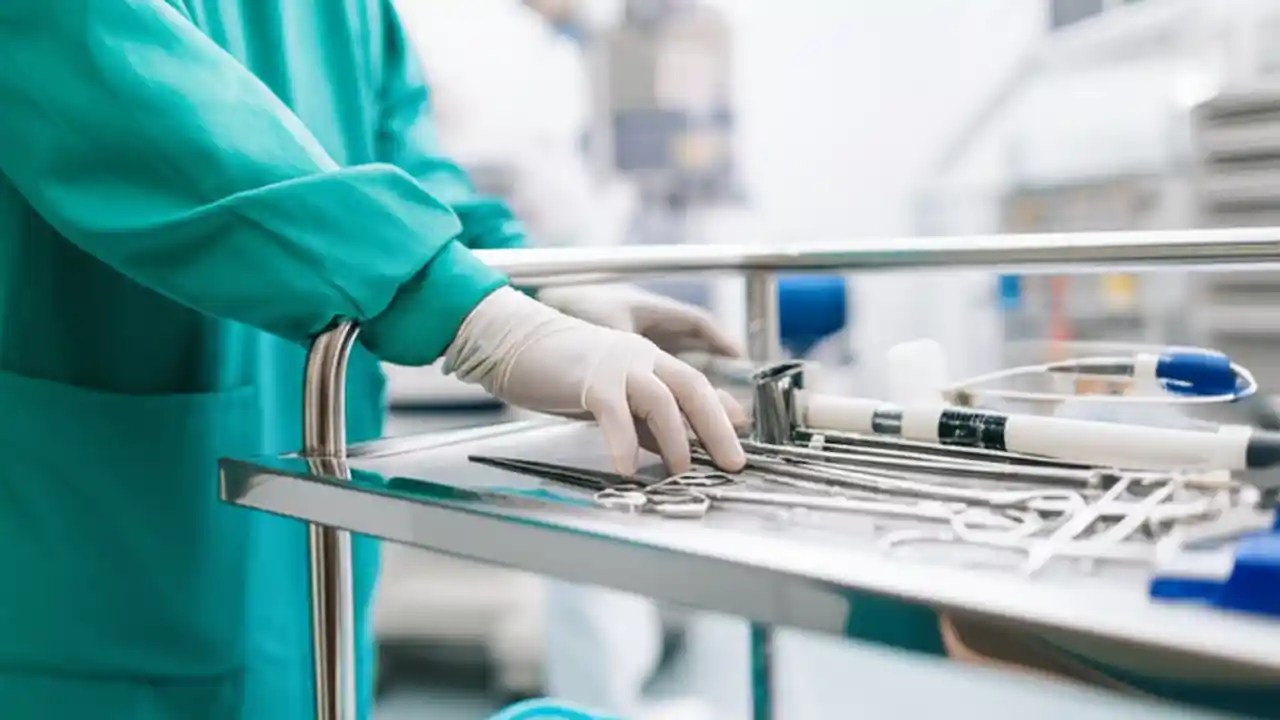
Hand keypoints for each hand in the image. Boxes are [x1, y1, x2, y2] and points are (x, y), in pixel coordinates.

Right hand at [445, 287, 746, 475]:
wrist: (513, 341)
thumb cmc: (562, 372)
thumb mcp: (615, 398)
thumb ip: (648, 418)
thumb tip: (683, 445)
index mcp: (650, 361)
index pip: (697, 387)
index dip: (722, 415)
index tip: (741, 444)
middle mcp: (641, 358)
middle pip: (694, 388)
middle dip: (718, 427)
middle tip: (733, 463)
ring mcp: (617, 366)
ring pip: (662, 398)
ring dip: (677, 438)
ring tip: (683, 472)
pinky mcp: (588, 379)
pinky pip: (614, 412)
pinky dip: (623, 442)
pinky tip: (626, 468)